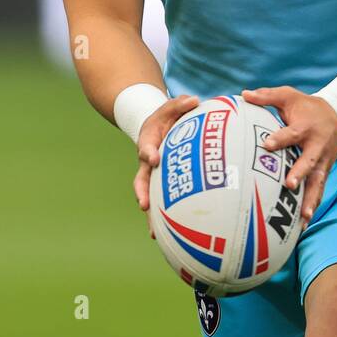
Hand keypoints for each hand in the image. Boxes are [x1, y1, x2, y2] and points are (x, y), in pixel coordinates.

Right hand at [134, 94, 200, 235]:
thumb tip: (194, 100)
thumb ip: (180, 104)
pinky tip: (173, 236)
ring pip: (150, 197)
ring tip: (154, 234)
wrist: (158, 127)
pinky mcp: (161, 186)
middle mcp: (148, 163)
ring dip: (151, 215)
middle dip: (142, 192)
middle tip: (144, 205)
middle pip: (142, 180)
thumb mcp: (171, 107)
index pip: (147, 146)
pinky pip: (163, 203)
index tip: (153, 158)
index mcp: (149, 141)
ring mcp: (153, 176)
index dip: (149, 152)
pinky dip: (166, 219)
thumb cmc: (168, 117)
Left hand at [241, 86, 336, 225]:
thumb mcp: (289, 96)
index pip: (292, 133)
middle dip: (300, 173)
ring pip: (318, 182)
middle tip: (289, 184)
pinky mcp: (324, 173)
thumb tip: (243, 95)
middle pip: (309, 161)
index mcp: (306, 127)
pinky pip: (319, 191)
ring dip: (311, 199)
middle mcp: (316, 147)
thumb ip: (267, 96)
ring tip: (303, 217)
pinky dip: (313, 206)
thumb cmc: (306, 106)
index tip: (266, 145)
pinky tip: (303, 225)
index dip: (280, 139)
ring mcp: (322, 162)